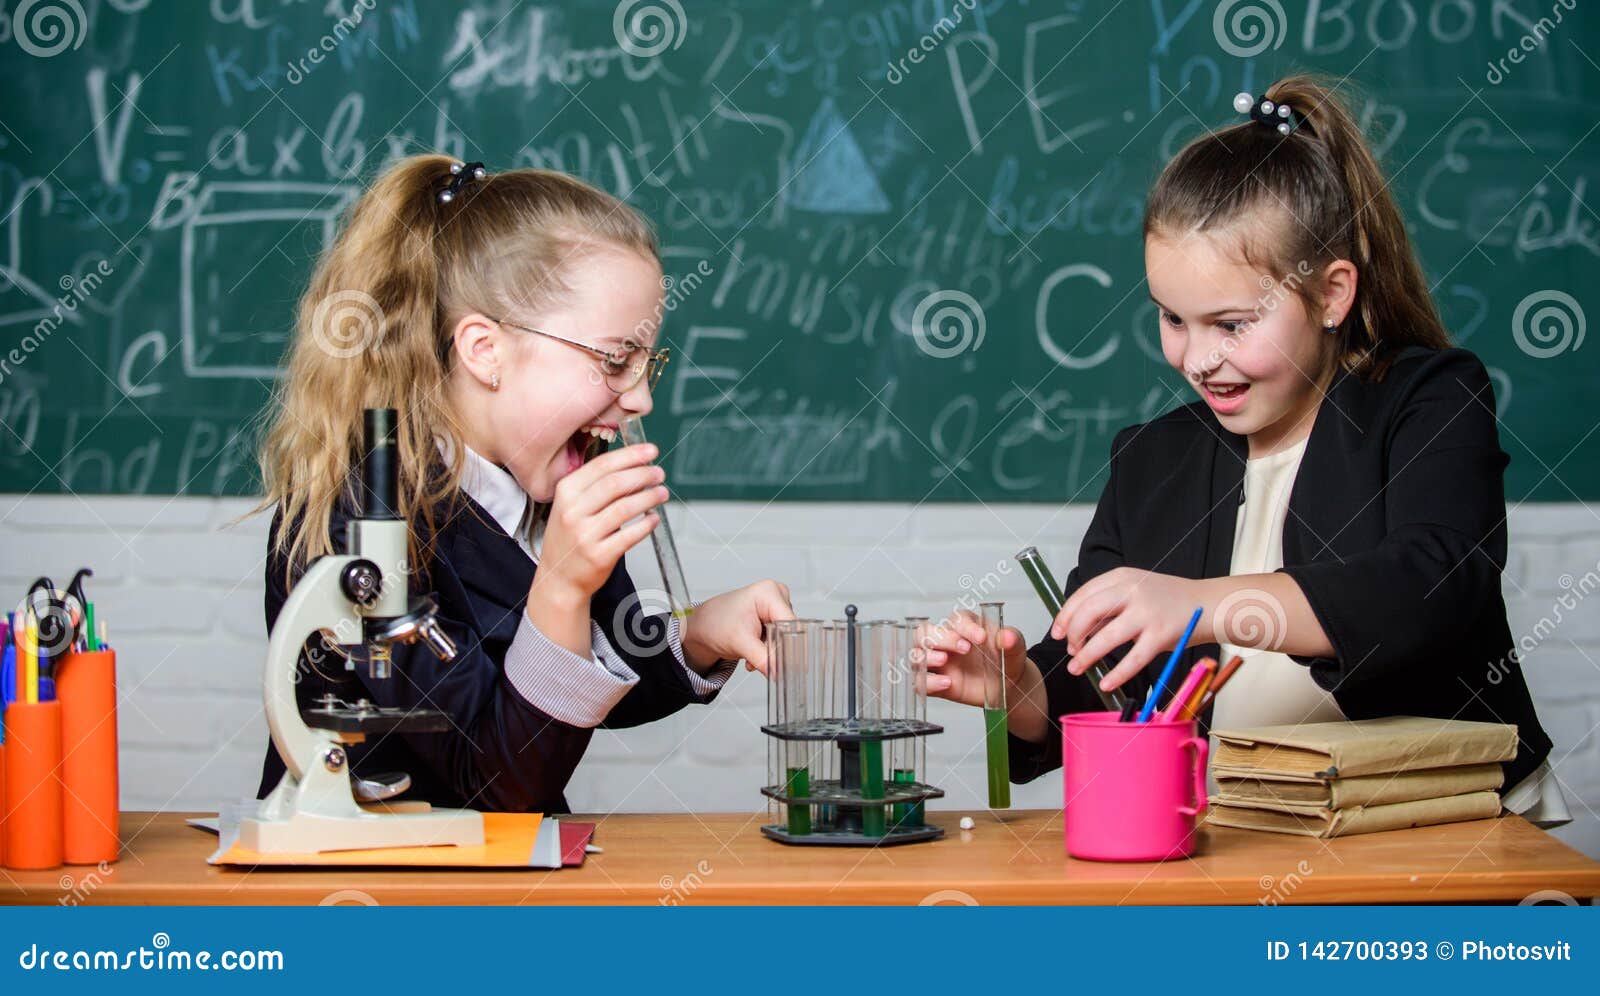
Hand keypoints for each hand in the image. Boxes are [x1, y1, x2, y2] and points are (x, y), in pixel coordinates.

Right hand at [531, 442, 666, 609]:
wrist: (558, 578)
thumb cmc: (569, 538)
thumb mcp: (570, 506)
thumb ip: (594, 486)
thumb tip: (633, 466)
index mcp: (565, 492)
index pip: (602, 466)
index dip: (630, 456)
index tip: (649, 451)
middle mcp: (572, 511)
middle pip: (615, 484)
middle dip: (643, 474)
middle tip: (658, 473)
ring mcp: (585, 534)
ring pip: (625, 508)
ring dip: (649, 497)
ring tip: (661, 493)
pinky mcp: (599, 556)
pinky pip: (630, 535)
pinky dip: (646, 524)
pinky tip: (654, 518)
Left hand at [681, 579, 794, 673]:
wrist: (704, 626)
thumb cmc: (715, 624)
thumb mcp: (740, 643)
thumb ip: (763, 659)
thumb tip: (780, 672)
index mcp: (769, 592)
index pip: (791, 623)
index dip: (789, 645)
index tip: (786, 665)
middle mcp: (776, 595)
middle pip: (789, 631)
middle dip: (774, 649)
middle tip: (755, 657)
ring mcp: (776, 605)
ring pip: (785, 637)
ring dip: (769, 651)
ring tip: (749, 652)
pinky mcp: (774, 615)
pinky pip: (780, 638)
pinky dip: (767, 648)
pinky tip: (753, 649)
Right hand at [915, 610, 1026, 707]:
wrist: (1008, 686)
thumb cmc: (1006, 659)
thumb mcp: (1015, 648)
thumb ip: (1011, 640)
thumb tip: (1007, 637)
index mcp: (964, 626)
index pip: (956, 620)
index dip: (966, 627)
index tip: (981, 637)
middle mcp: (945, 642)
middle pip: (925, 632)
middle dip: (941, 638)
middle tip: (964, 648)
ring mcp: (938, 663)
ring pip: (916, 654)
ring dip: (927, 657)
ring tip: (944, 661)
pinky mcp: (937, 684)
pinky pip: (920, 683)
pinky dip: (928, 683)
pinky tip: (946, 683)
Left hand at [1051, 567, 1202, 690]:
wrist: (1208, 604)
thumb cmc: (1168, 601)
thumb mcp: (1135, 591)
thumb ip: (1109, 607)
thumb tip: (1078, 630)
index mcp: (1122, 577)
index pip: (1083, 595)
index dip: (1065, 616)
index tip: (1057, 632)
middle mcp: (1133, 591)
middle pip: (1088, 612)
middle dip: (1073, 634)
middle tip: (1071, 650)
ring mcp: (1147, 613)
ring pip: (1106, 637)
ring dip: (1087, 656)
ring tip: (1078, 668)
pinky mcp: (1161, 635)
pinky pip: (1133, 659)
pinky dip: (1116, 674)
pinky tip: (1106, 682)